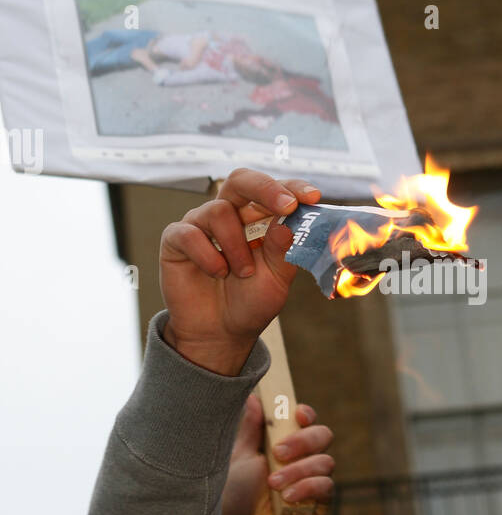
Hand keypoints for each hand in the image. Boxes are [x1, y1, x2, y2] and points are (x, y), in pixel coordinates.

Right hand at [160, 168, 320, 374]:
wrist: (220, 333)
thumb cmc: (250, 301)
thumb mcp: (276, 280)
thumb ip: (283, 252)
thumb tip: (286, 224)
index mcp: (259, 218)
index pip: (275, 190)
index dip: (293, 187)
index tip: (312, 197)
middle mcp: (230, 215)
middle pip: (241, 181)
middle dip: (266, 189)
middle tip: (286, 206)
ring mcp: (201, 225)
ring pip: (218, 211)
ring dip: (236, 245)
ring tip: (242, 272)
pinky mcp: (177, 240)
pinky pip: (189, 233)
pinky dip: (207, 255)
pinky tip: (218, 272)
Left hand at [219, 393, 334, 514]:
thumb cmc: (235, 497)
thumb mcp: (239, 458)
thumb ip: (249, 429)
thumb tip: (252, 397)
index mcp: (284, 443)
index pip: (305, 420)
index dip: (305, 413)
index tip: (297, 414)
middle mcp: (303, 459)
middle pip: (322, 435)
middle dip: (303, 440)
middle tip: (278, 452)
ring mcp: (314, 481)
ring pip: (325, 461)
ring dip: (298, 470)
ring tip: (273, 484)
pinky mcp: (321, 503)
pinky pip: (326, 486)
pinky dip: (307, 487)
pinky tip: (287, 497)